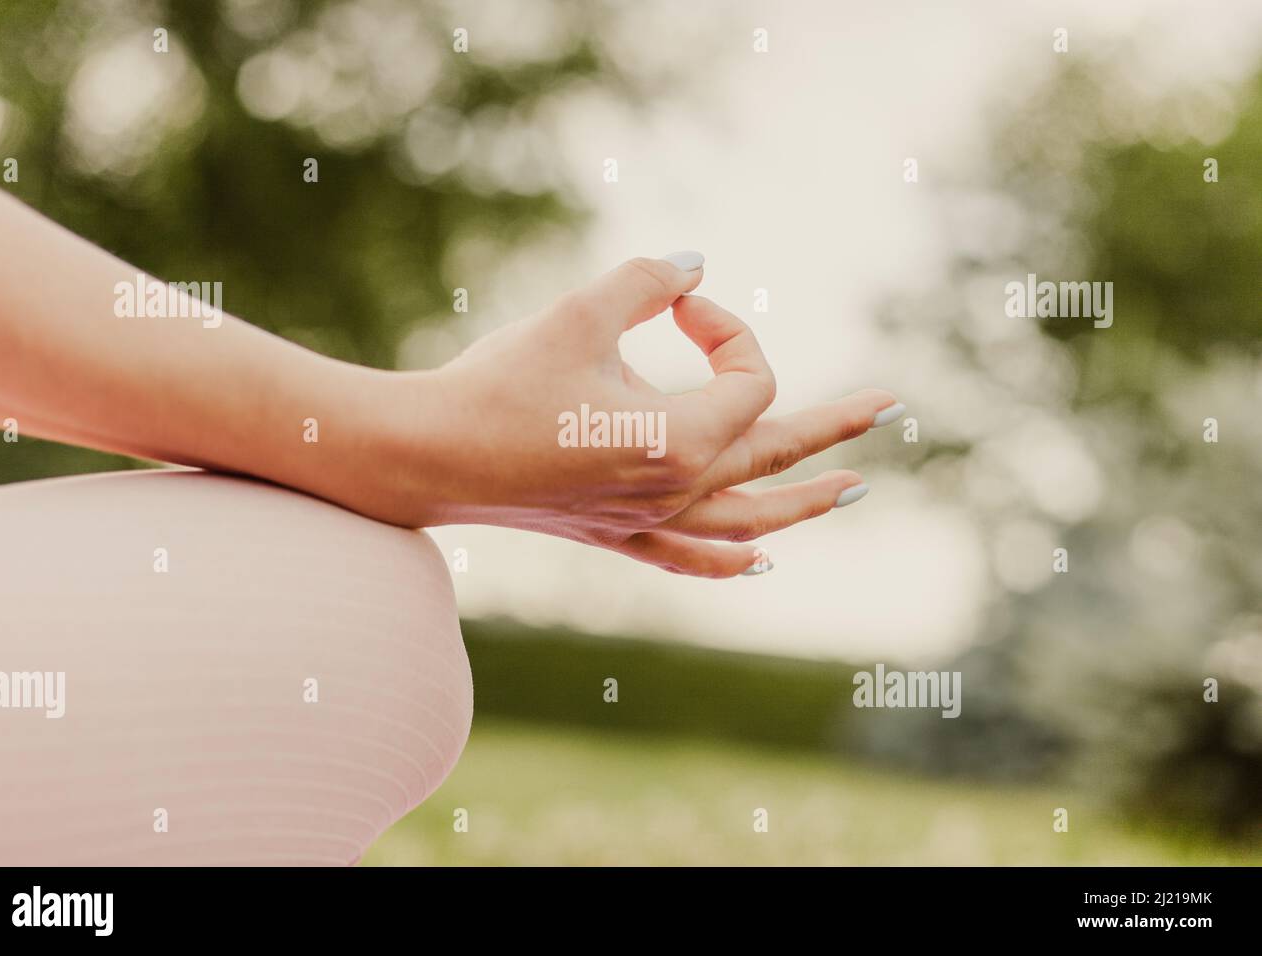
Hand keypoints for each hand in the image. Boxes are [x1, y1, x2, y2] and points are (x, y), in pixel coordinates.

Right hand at [378, 254, 903, 576]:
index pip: (748, 378)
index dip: (728, 329)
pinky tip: (759, 561)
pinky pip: (690, 555)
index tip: (677, 304)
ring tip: (850, 491)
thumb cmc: (500, 384)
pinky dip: (731, 558)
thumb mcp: (578, 314)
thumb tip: (695, 266)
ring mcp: (648, 519)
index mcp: (681, 438)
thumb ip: (646, 280)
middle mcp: (677, 489)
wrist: (428, 457)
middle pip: (775, 451)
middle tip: (888, 406)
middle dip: (834, 424)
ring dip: (802, 499)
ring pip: (748, 517)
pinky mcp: (615, 532)